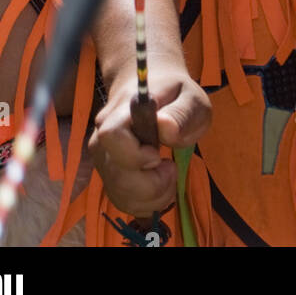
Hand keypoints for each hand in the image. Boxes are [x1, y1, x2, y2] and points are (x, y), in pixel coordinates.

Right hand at [88, 62, 210, 217]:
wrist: (154, 92)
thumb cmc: (175, 94)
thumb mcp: (192, 99)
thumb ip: (181, 113)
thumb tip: (166, 128)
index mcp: (123, 110)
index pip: (111, 135)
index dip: (135, 154)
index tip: (159, 154)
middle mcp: (104, 135)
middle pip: (115, 175)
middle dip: (151, 185)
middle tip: (171, 168)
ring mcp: (103, 157)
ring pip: (118, 193)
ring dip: (152, 197)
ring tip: (169, 177)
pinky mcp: (109, 174)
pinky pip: (121, 200)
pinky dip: (146, 203)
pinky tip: (160, 186)